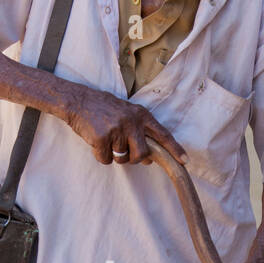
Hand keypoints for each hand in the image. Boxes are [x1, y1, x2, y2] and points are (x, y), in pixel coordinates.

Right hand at [64, 88, 186, 166]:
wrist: (78, 101)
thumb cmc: (103, 109)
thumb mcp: (127, 113)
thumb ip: (140, 132)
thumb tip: (150, 159)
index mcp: (141, 115)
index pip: (163, 134)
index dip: (175, 149)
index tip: (185, 162)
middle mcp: (132, 121)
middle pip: (142, 154)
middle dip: (133, 158)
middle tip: (123, 150)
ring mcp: (117, 129)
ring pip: (122, 159)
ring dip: (113, 155)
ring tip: (106, 139)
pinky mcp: (101, 138)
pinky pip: (105, 160)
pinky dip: (100, 155)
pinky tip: (96, 141)